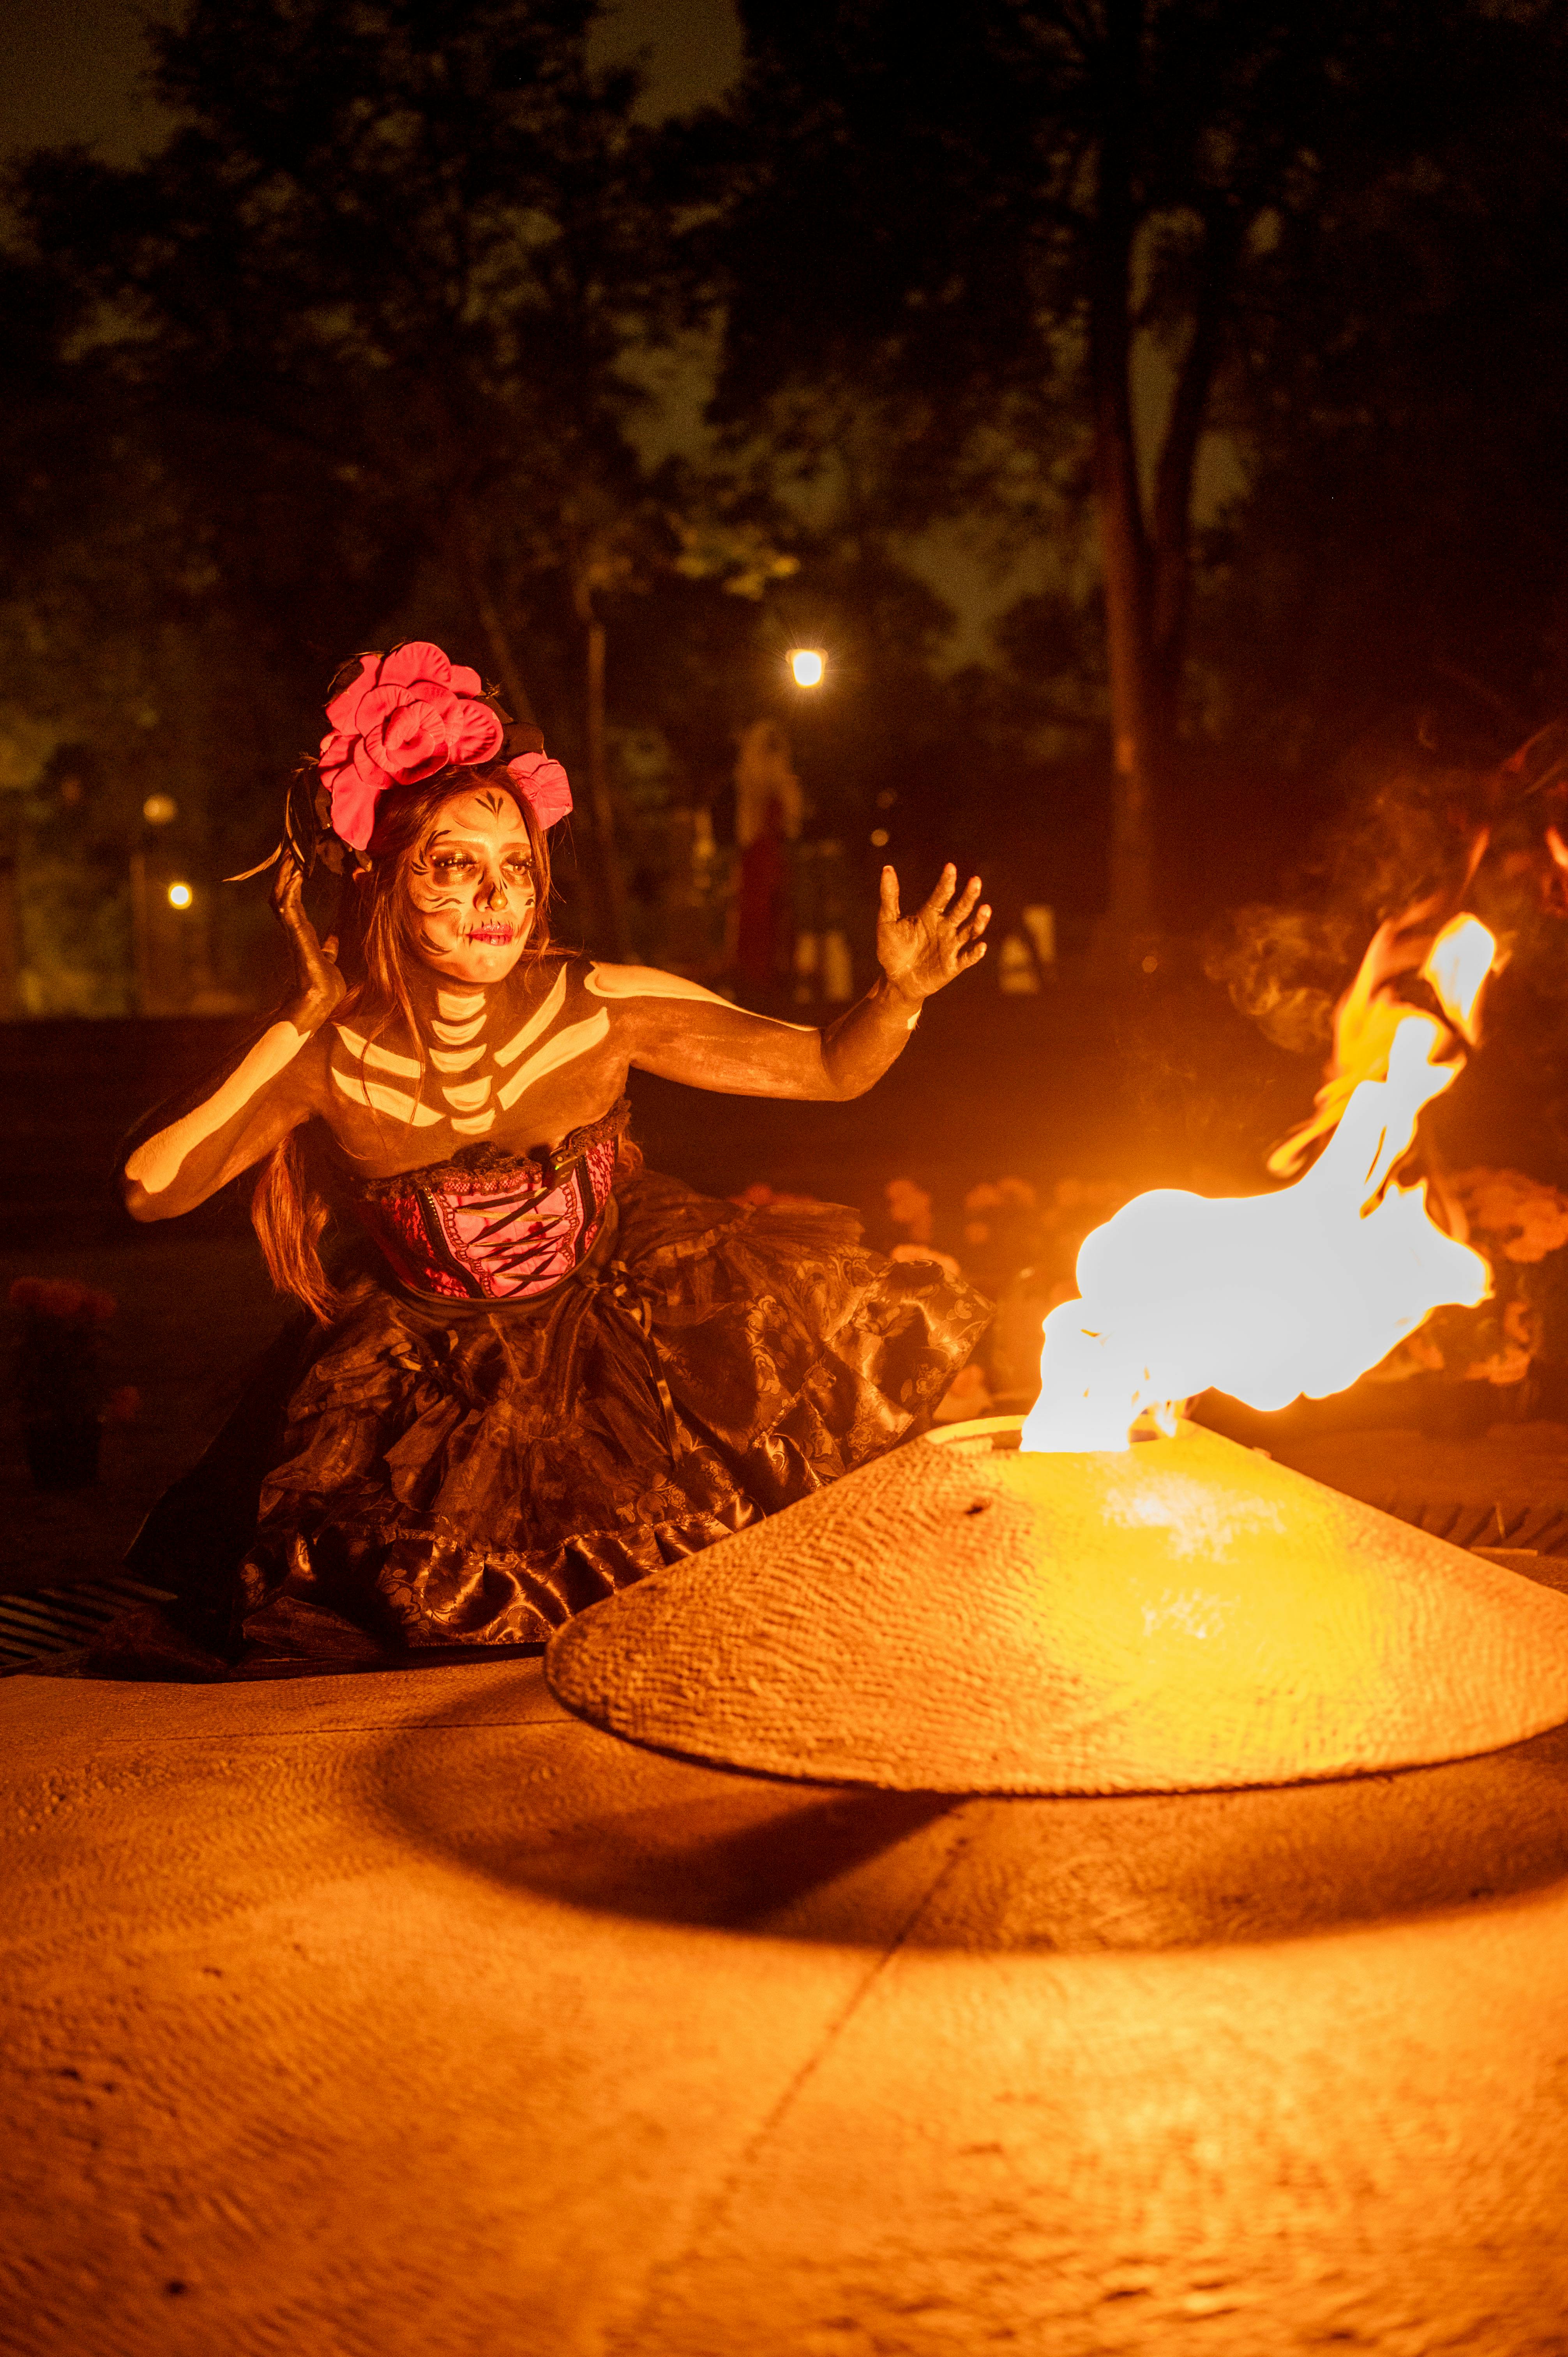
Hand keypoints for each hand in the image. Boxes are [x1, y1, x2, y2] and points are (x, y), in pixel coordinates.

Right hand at [271, 852, 345, 1026]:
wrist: (317, 1000)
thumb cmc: (324, 984)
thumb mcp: (331, 956)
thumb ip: (330, 944)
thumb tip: (335, 937)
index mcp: (302, 928)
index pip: (294, 895)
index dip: (295, 876)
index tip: (301, 858)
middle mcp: (293, 924)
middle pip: (284, 887)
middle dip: (288, 866)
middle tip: (293, 843)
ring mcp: (291, 927)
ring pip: (282, 890)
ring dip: (287, 870)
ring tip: (292, 849)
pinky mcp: (295, 931)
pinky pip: (288, 902)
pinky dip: (291, 885)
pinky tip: (296, 870)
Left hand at [876, 863, 989, 999]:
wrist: (896, 980)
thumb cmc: (892, 949)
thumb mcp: (887, 922)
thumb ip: (889, 896)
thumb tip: (887, 868)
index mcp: (930, 914)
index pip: (941, 895)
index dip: (946, 882)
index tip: (950, 867)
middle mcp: (945, 927)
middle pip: (961, 909)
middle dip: (969, 896)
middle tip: (976, 881)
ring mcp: (951, 945)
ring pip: (970, 930)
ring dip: (979, 921)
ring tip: (985, 909)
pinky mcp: (954, 965)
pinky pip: (967, 957)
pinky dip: (975, 953)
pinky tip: (980, 946)